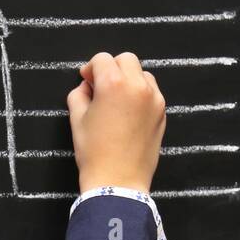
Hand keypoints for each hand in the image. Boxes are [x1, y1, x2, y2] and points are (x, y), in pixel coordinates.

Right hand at [66, 52, 166, 193]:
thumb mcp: (76, 118)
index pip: (102, 59)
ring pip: (142, 74)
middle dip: (111, 68)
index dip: (90, 69)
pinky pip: (151, 92)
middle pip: (126, 59)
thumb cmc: (93, 150)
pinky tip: (128, 113)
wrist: (118, 180)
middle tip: (100, 88)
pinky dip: (139, 94)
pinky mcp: (163, 112)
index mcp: (114, 84)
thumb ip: (79, 94)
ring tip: (116, 100)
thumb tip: (87, 86)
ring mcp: (155, 99)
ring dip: (128, 79)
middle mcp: (138, 86)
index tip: (85, 83)